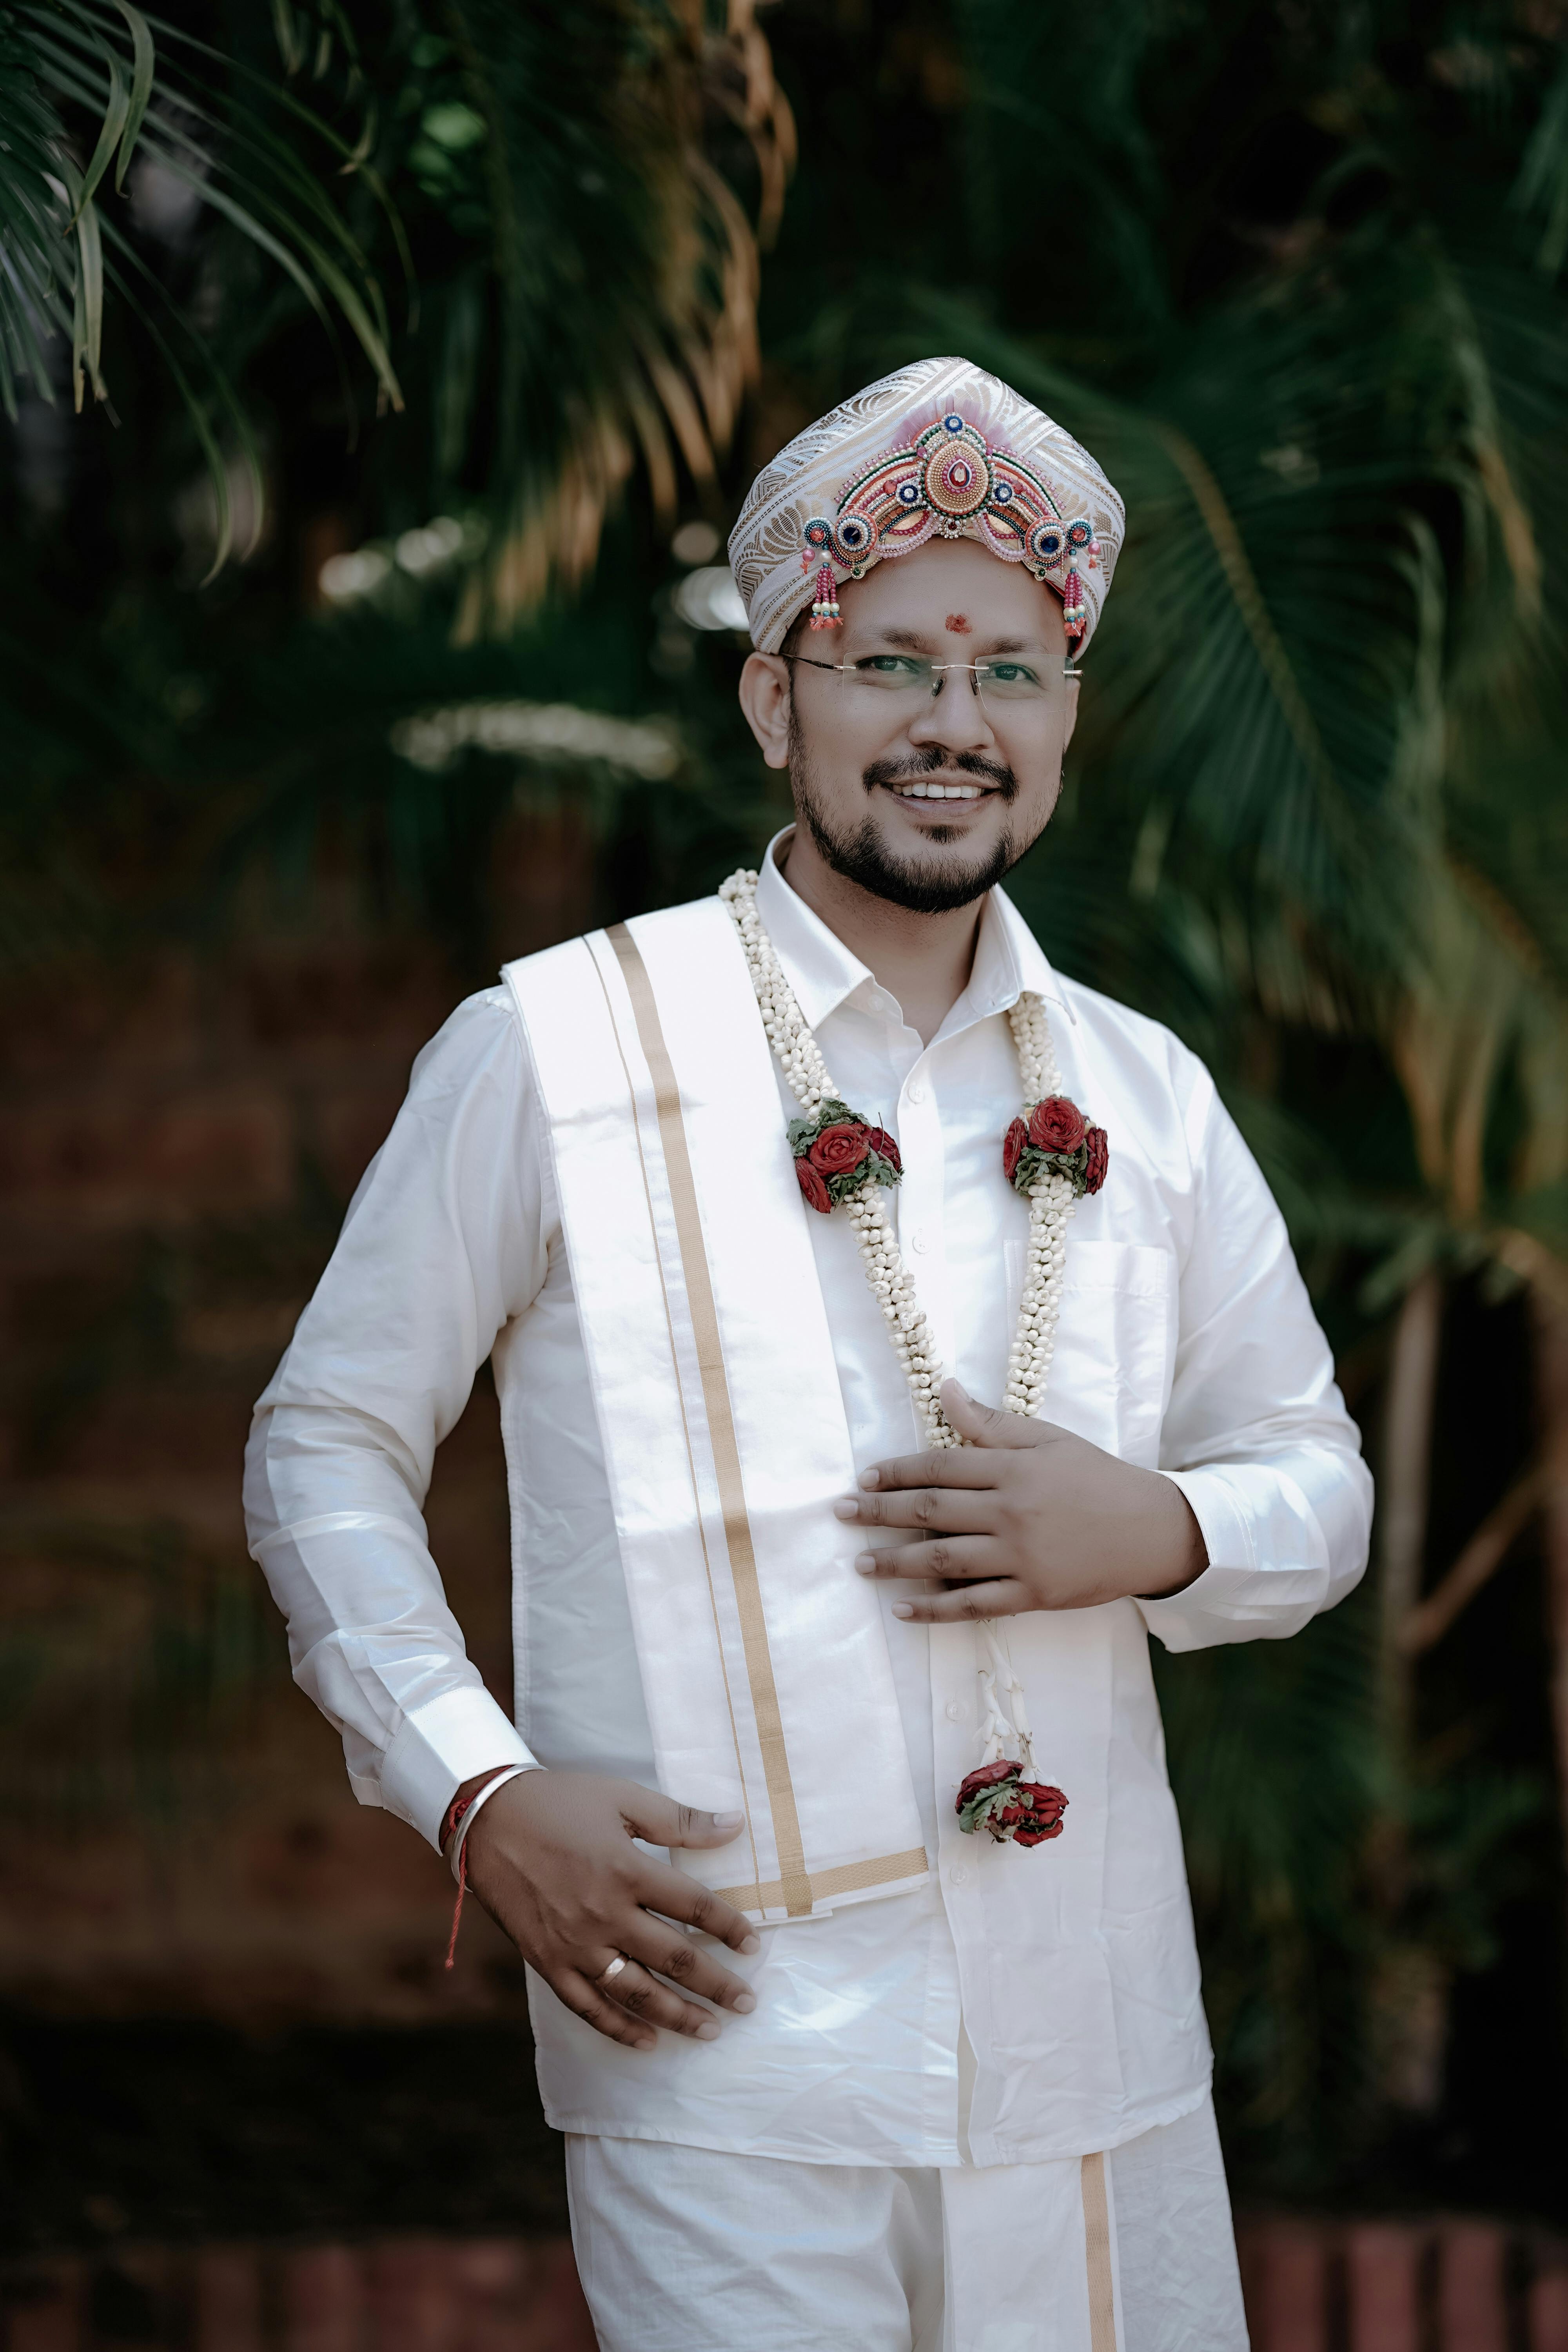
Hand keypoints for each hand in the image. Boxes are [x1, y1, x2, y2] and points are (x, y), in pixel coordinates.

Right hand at [460, 1771, 760, 2051]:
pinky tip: (647, 2041)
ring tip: (710, 2029)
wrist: (488, 1820)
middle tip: (746, 2004)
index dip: (730, 1928)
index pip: (695, 1907)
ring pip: (636, 1992)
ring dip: (677, 2015)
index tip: (754, 1946)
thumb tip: (734, 1824)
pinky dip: (619, 2029)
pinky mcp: (547, 1962)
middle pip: (673, 1957)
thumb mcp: (622, 1798)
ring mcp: (575, 1944)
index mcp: (628, 1870)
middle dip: (716, 1984)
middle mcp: (605, 1914)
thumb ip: (679, 1819)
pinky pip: (588, 2006)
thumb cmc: (560, 1803)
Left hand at [834, 1379, 1205, 1622]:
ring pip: (943, 1560)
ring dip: (896, 1563)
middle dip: (880, 1513)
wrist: (1154, 1529)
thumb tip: (944, 1390)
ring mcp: (1021, 1556)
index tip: (864, 1478)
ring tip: (861, 1564)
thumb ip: (992, 1422)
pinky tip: (903, 1609)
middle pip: (930, 1511)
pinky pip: (974, 1605)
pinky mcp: (1033, 1593)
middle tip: (841, 1515)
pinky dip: (935, 1609)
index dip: (897, 1471)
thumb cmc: (1097, 1478)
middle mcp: (1009, 1512)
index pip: (940, 1466)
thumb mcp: (1049, 1439)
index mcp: (1012, 1469)